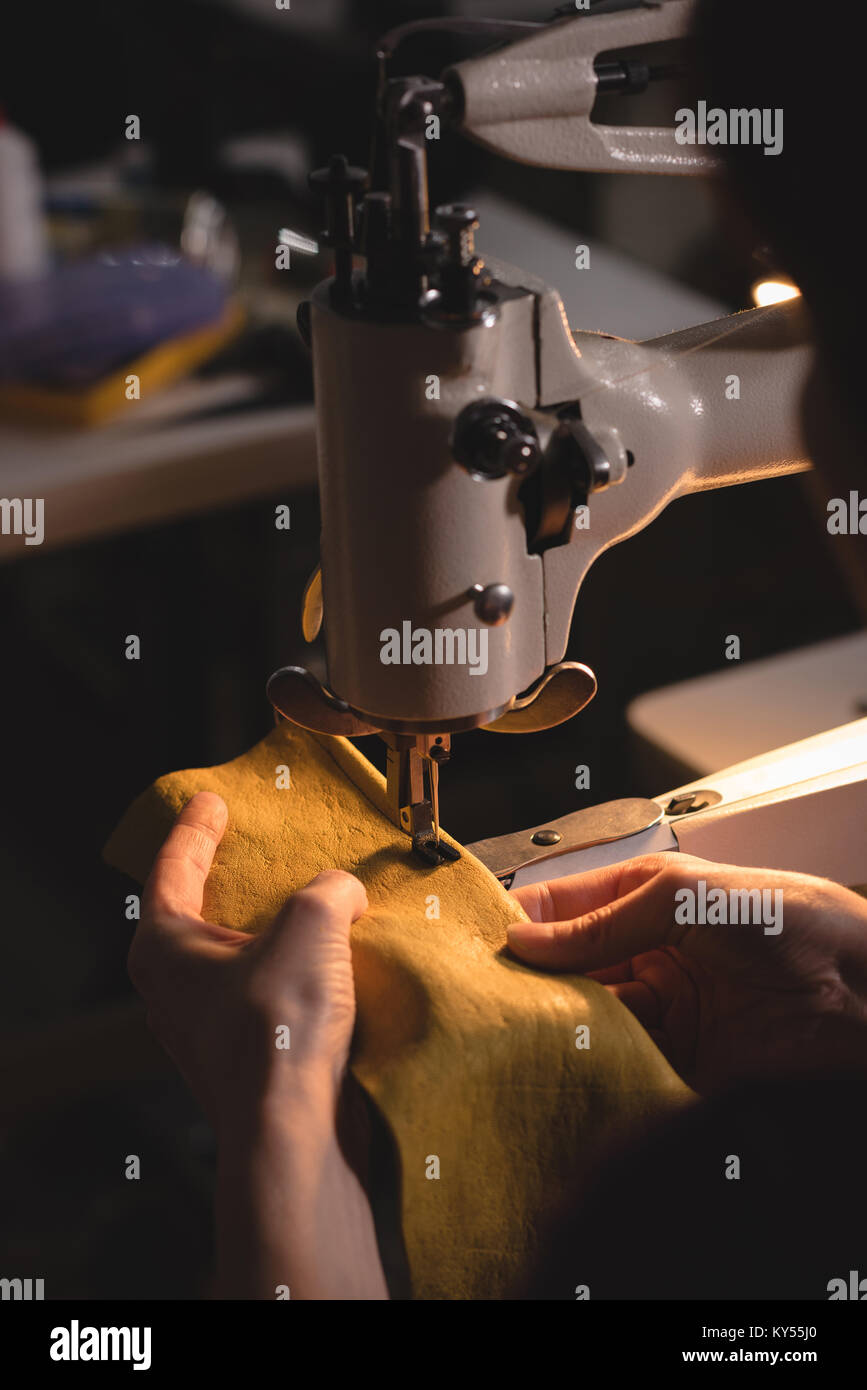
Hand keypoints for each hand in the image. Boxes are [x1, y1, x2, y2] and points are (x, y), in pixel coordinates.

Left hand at [129, 792, 386, 1297]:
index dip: (197, 829)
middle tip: (253, 853)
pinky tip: (331, 967)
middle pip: (198, 917)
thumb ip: (329, 890)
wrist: (294, 1129)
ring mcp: (205, 1029)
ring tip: (311, 909)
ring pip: (235, 964)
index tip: (212, 802)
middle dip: (230, 886)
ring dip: (271, 936)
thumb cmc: (279, 1028)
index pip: (173, 869)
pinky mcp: (244, 1058)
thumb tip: (344, 894)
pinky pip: (264, 999)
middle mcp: (172, 990)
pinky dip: (292, 975)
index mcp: (164, 948)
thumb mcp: (313, 924)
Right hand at [509, 854, 866, 1093]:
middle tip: (487, 999)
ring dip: (554, 1027)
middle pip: (563, 969)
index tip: (475, 947)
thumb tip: (526, 939)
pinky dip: (590, 1067)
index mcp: (639, 897)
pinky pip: (618, 1063)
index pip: (557, 908)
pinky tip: (567, 1066)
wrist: (859, 993)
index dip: (516, 926)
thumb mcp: (682, 897)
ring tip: (517, 1034)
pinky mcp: (676, 1060)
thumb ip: (602, 920)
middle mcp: (643, 951)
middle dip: (527, 982)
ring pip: (584, 1019)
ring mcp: (659, 1008)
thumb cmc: (789, 918)